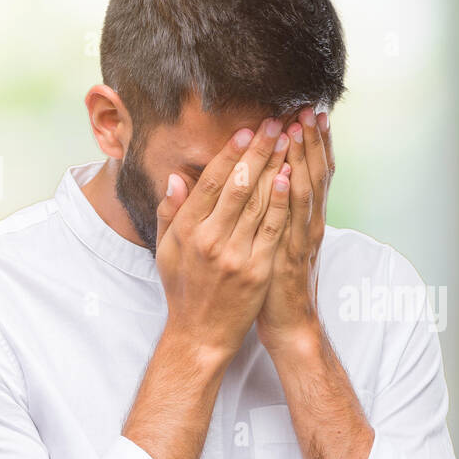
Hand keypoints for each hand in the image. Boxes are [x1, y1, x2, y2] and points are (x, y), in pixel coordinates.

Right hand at [154, 118, 291, 362]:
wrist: (200, 335)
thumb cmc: (183, 290)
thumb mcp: (165, 251)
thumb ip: (171, 213)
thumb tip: (177, 178)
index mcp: (187, 230)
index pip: (212, 182)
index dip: (231, 153)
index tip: (246, 130)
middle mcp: (210, 239)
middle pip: (239, 185)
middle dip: (259, 150)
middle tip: (275, 123)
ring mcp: (235, 255)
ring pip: (260, 202)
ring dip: (276, 167)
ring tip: (290, 141)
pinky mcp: (257, 270)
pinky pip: (273, 229)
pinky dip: (283, 201)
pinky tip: (292, 176)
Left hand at [256, 105, 333, 352]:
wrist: (288, 323)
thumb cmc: (276, 280)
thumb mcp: (278, 237)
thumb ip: (277, 208)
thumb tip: (274, 176)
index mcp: (304, 216)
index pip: (312, 170)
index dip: (313, 141)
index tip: (309, 110)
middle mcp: (309, 222)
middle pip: (316, 172)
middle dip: (312, 139)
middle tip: (310, 106)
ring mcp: (303, 238)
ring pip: (307, 190)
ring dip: (304, 157)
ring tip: (301, 126)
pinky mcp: (290, 256)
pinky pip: (291, 222)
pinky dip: (290, 197)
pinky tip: (286, 174)